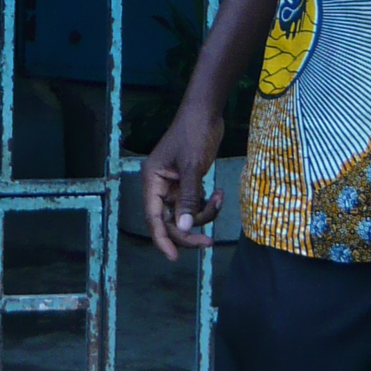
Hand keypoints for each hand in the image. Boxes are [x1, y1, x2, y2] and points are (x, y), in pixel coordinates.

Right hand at [141, 101, 225, 259]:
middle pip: (170, 221)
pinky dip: (207, 204)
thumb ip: (188, 198)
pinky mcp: (187, 183)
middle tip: (207, 243)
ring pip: (185, 214)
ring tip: (218, 199)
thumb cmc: (194, 133)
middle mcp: (159, 186)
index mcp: (152, 181)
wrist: (206, 112)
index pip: (153, 218)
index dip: (162, 240)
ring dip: (203, 214)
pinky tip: (218, 193)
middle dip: (189, 230)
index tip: (174, 258)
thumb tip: (183, 226)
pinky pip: (195, 204)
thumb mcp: (192, 166)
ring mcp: (174, 186)